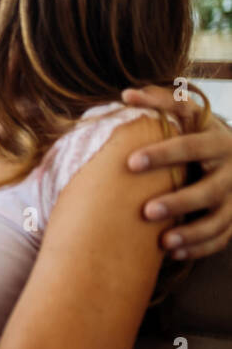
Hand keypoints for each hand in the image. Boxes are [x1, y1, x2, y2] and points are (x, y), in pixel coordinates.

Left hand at [122, 85, 231, 258]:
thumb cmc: (199, 133)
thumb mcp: (190, 115)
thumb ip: (162, 103)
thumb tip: (126, 94)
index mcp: (218, 140)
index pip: (191, 145)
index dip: (163, 153)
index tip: (130, 162)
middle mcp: (231, 169)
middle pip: (210, 189)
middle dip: (179, 201)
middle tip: (146, 211)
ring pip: (220, 219)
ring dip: (192, 232)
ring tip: (163, 242)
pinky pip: (223, 237)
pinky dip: (201, 247)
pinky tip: (174, 254)